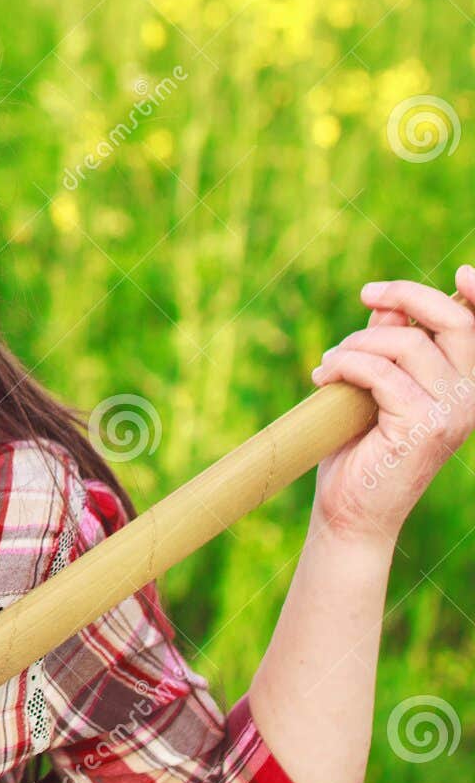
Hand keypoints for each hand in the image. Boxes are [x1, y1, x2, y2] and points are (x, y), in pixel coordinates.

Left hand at [309, 265, 474, 543]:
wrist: (352, 508)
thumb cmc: (362, 446)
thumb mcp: (376, 384)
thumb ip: (389, 343)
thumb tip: (386, 303)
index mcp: (466, 383)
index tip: (463, 274)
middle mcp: (471, 396)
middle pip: (452, 322)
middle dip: (406, 297)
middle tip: (367, 294)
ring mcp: (452, 413)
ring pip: (407, 344)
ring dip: (357, 343)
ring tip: (330, 362)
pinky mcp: (422, 427)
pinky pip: (380, 373)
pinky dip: (346, 365)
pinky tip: (323, 377)